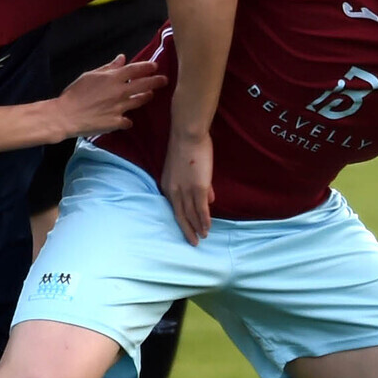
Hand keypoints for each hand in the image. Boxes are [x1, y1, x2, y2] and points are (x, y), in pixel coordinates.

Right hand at [56, 55, 167, 138]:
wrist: (67, 115)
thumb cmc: (75, 93)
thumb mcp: (90, 75)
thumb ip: (108, 68)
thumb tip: (122, 58)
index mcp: (113, 78)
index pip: (136, 69)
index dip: (148, 67)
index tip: (155, 66)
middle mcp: (120, 92)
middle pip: (144, 85)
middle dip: (156, 81)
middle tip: (164, 80)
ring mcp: (120, 108)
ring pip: (139, 101)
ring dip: (146, 97)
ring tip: (150, 95)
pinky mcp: (117, 122)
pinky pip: (127, 121)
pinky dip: (127, 120)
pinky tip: (127, 120)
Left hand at [160, 130, 214, 244]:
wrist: (188, 135)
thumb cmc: (187, 146)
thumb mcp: (186, 168)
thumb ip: (196, 184)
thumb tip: (210, 199)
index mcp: (167, 185)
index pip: (174, 208)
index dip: (182, 220)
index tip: (187, 229)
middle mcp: (173, 191)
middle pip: (180, 216)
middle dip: (187, 230)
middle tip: (194, 242)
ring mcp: (186, 191)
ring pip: (191, 215)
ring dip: (198, 227)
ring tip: (203, 237)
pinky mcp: (198, 188)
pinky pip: (201, 209)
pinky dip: (204, 220)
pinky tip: (208, 228)